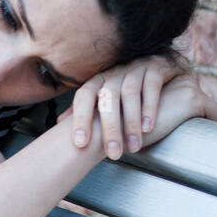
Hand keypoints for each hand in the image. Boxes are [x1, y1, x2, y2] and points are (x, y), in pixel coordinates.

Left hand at [56, 56, 216, 158]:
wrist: (157, 63)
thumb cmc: (126, 85)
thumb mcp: (103, 96)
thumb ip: (84, 108)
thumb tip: (59, 123)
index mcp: (97, 81)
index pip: (83, 97)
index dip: (80, 119)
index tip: (80, 143)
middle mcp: (113, 74)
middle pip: (107, 98)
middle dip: (109, 128)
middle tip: (113, 153)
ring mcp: (134, 69)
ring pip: (130, 94)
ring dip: (131, 123)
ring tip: (133, 146)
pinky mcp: (155, 68)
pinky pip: (151, 86)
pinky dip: (149, 107)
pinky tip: (148, 127)